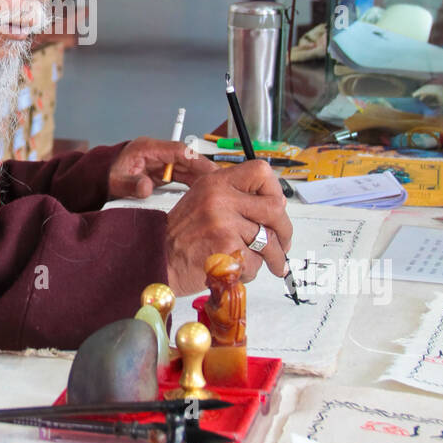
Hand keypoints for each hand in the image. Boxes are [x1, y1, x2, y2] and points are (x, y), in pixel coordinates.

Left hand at [107, 137, 214, 199]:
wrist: (98, 178)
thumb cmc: (106, 176)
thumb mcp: (115, 181)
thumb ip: (130, 185)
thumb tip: (145, 188)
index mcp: (147, 148)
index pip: (178, 151)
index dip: (196, 160)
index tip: (210, 170)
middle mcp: (157, 153)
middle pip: (186, 159)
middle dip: (203, 170)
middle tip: (220, 183)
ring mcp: (159, 163)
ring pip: (186, 168)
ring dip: (199, 178)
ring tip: (214, 190)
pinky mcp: (160, 173)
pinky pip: (180, 177)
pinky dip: (191, 184)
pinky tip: (201, 192)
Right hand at [164, 159, 292, 293]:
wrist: (158, 258)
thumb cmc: (182, 235)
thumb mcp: (204, 200)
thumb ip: (235, 197)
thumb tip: (276, 204)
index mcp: (216, 181)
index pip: (261, 172)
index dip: (275, 190)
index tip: (277, 206)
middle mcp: (220, 198)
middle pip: (274, 208)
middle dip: (284, 231)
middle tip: (282, 245)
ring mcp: (223, 223)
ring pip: (268, 241)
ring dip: (269, 258)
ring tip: (264, 264)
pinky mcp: (226, 249)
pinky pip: (255, 262)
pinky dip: (250, 271)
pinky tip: (235, 269)